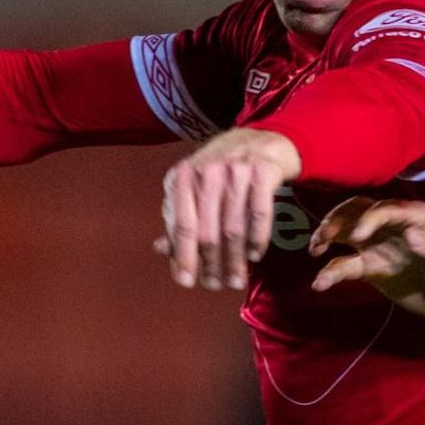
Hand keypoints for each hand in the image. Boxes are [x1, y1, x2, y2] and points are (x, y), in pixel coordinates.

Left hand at [159, 128, 301, 290]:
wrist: (260, 139)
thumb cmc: (222, 170)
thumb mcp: (194, 187)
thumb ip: (179, 217)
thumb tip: (162, 250)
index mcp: (182, 176)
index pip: (181, 225)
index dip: (183, 256)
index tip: (187, 282)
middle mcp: (207, 171)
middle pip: (206, 230)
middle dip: (211, 264)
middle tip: (216, 285)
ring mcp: (236, 169)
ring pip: (233, 228)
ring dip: (234, 260)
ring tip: (235, 280)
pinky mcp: (263, 171)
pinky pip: (259, 214)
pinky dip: (257, 239)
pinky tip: (255, 255)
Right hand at [308, 198, 424, 319]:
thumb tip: (410, 235)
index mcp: (413, 215)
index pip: (385, 208)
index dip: (369, 218)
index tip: (358, 235)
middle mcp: (391, 225)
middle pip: (356, 211)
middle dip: (337, 219)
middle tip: (323, 236)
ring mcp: (378, 245)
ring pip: (345, 232)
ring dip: (327, 236)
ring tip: (315, 250)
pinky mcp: (371, 267)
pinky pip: (346, 265)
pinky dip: (331, 272)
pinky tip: (319, 284)